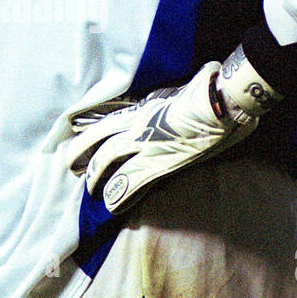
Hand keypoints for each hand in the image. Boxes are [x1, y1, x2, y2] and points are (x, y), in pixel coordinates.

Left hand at [67, 61, 258, 212]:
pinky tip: (111, 205)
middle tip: (72, 167)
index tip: (77, 142)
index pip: (106, 122)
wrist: (223, 103)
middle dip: (81, 155)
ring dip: (95, 177)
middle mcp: (138, 124)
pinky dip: (117, 195)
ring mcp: (146, 144)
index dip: (88, 134)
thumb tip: (160, 104)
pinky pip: (130, 183)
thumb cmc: (209, 92)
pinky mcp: (159, 164)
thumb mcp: (178, 92)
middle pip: (99, 141)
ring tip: (91, 190)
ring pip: (107, 160)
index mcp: (143, 108)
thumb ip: (164, 101)